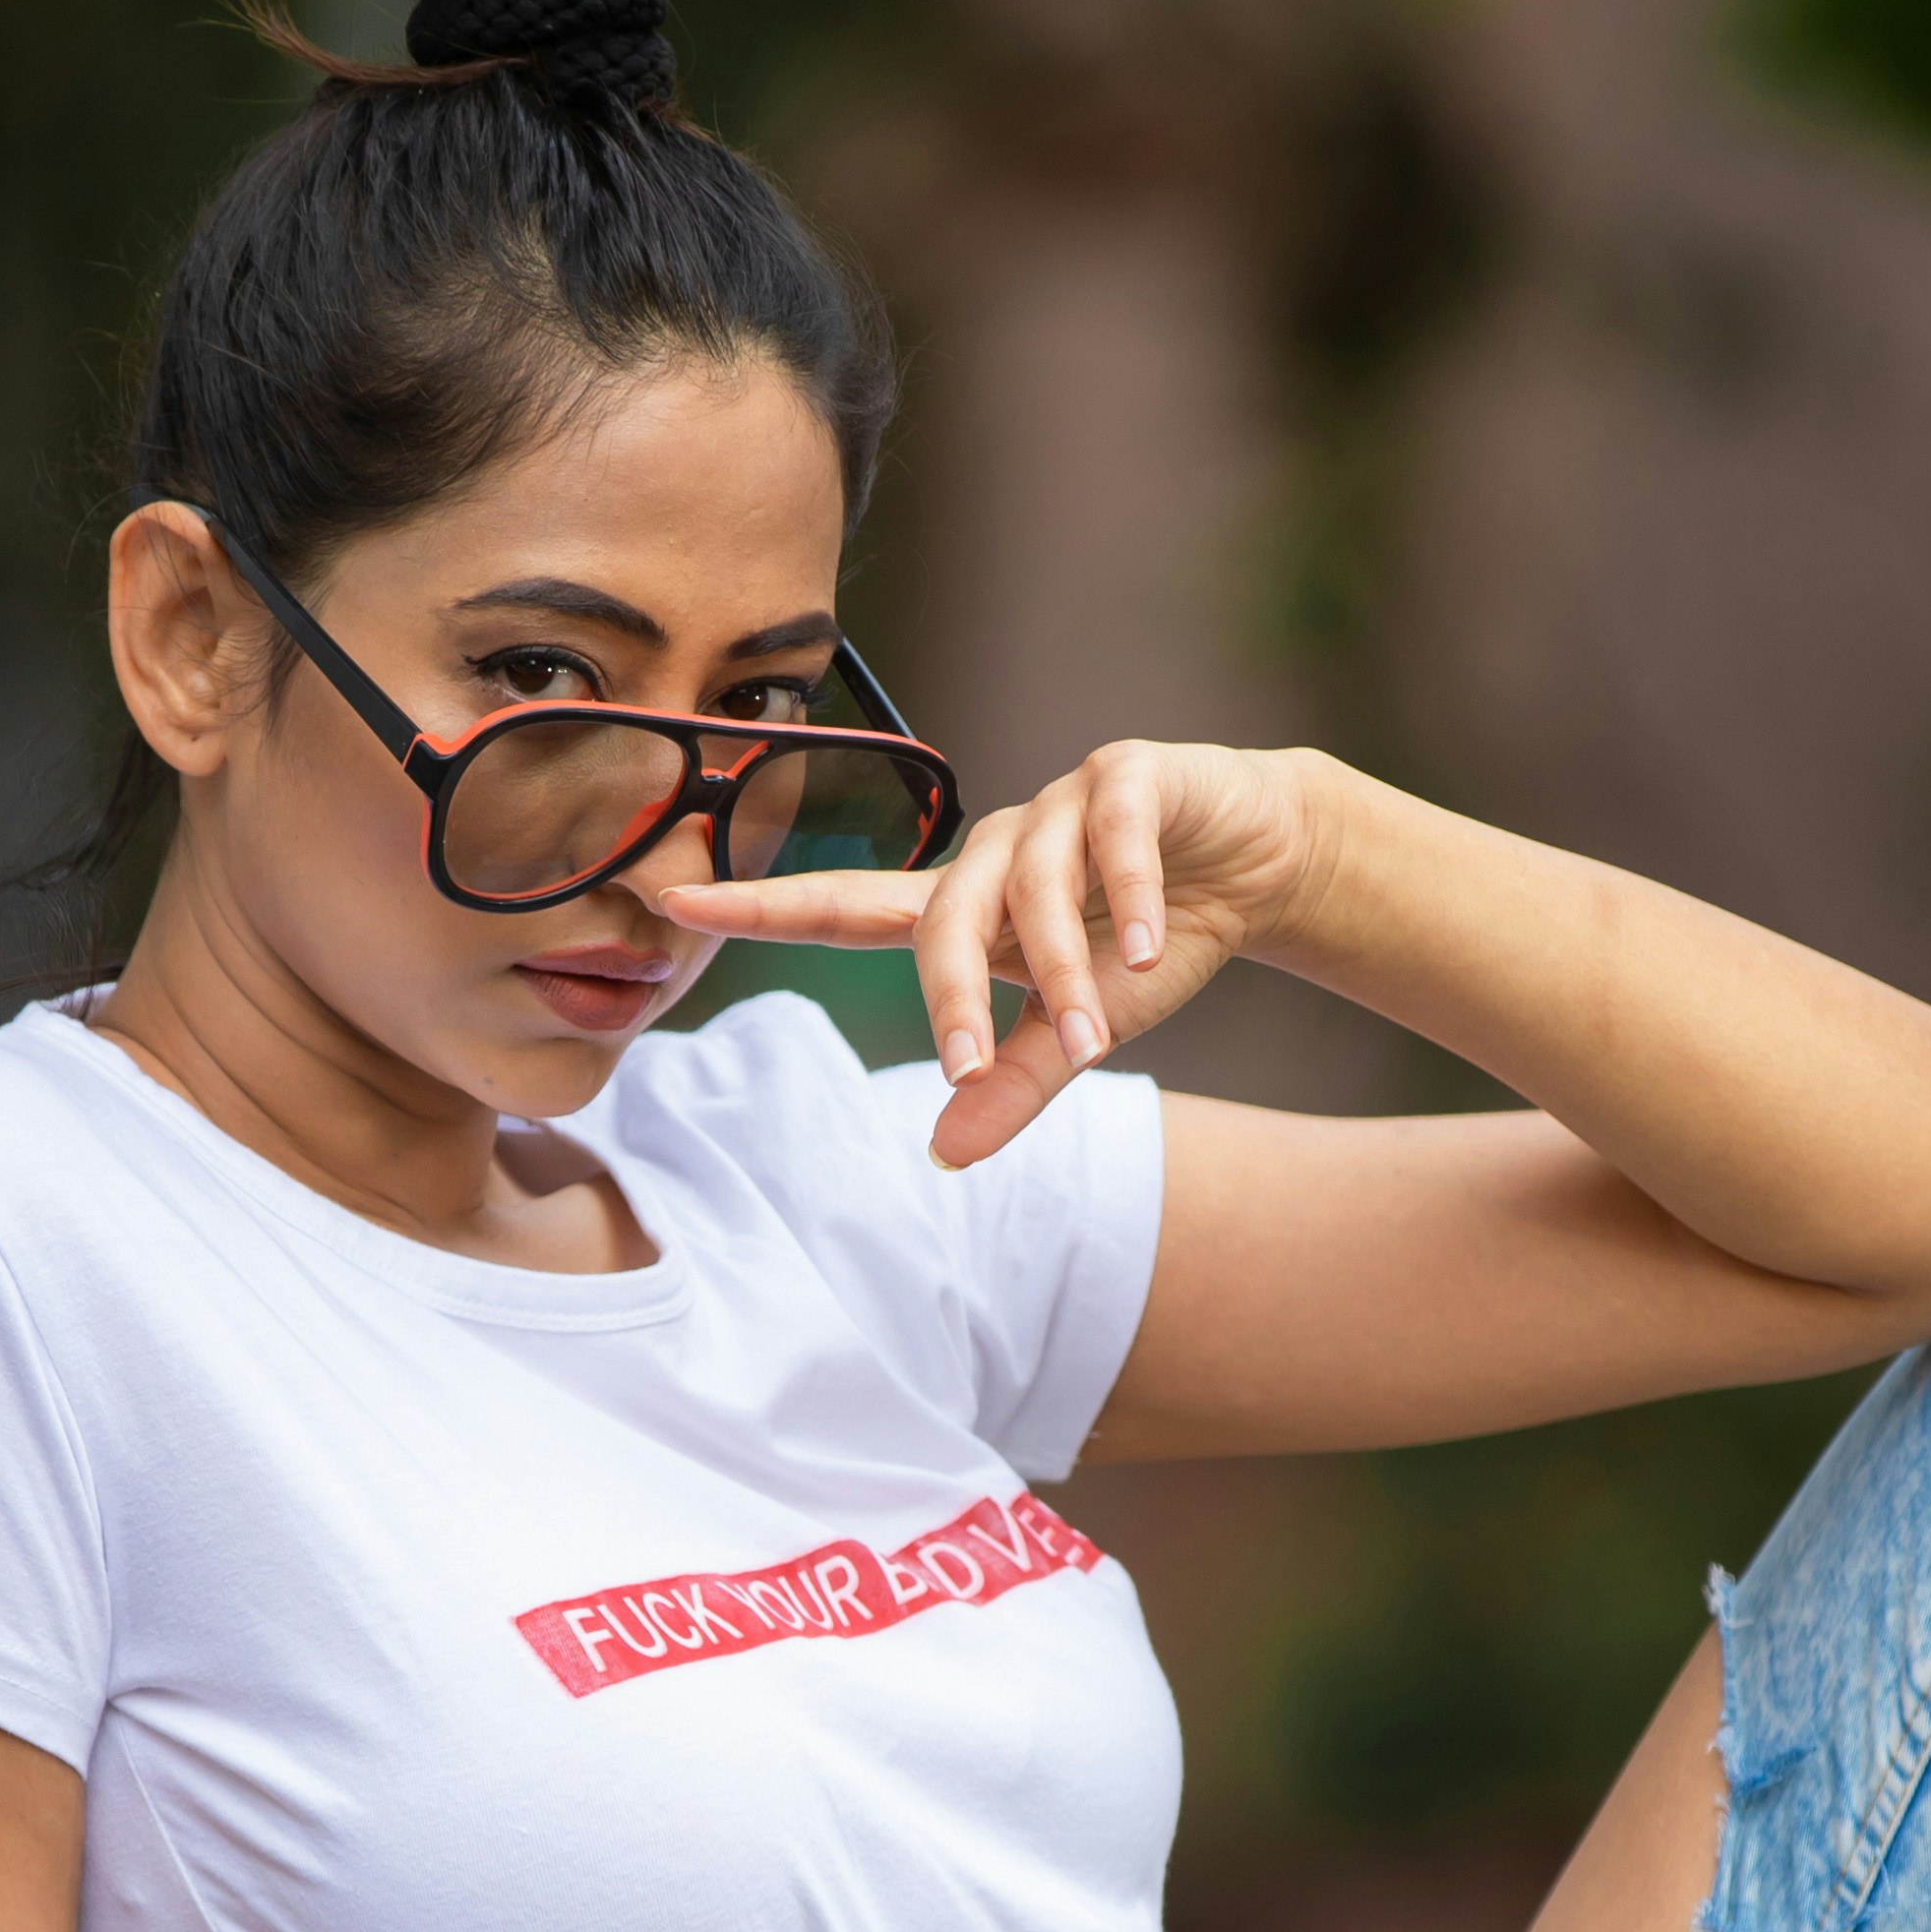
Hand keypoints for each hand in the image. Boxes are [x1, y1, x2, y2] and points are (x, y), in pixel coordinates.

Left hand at [653, 737, 1328, 1163]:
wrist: (1258, 859)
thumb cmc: (1149, 942)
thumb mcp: (1083, 1027)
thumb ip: (1016, 1081)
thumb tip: (945, 1155)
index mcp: (963, 905)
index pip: (843, 909)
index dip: (760, 906)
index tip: (672, 899)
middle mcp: (993, 847)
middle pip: (937, 916)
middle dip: (949, 996)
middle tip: (964, 1067)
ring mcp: (1057, 804)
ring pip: (1030, 885)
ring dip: (1062, 969)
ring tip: (1096, 1034)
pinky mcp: (1129, 776)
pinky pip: (1110, 836)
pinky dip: (1127, 899)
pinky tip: (1145, 953)